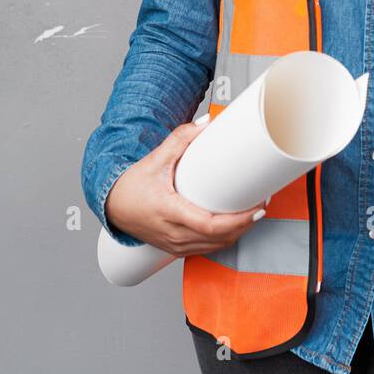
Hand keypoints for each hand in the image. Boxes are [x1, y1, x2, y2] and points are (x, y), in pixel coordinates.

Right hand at [104, 121, 270, 257]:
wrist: (111, 206)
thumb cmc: (130, 187)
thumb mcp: (156, 159)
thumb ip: (181, 139)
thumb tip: (207, 123)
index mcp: (170, 212)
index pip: (211, 225)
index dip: (239, 220)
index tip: (256, 208)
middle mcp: (174, 233)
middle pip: (220, 238)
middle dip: (246, 224)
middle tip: (261, 205)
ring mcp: (175, 245)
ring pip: (215, 247)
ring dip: (238, 233)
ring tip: (253, 215)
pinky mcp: (177, 249)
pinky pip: (206, 250)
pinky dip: (224, 240)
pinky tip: (234, 228)